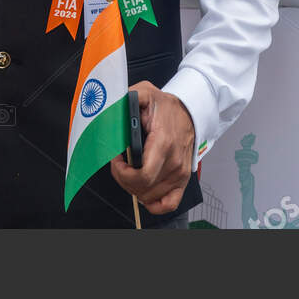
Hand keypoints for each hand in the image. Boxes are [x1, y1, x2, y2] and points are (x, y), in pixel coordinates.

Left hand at [108, 81, 195, 215]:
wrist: (189, 111)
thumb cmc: (166, 107)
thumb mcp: (145, 94)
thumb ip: (127, 99)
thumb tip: (110, 109)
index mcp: (163, 143)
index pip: (142, 176)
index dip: (123, 174)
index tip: (117, 161)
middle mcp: (174, 162)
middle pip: (143, 188)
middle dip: (124, 179)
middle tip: (120, 165)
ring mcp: (179, 173)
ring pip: (150, 197)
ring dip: (134, 188)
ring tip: (130, 172)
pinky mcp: (182, 180)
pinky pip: (169, 203)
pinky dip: (154, 204)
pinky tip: (143, 192)